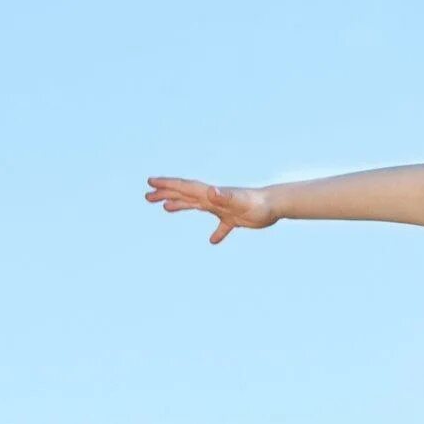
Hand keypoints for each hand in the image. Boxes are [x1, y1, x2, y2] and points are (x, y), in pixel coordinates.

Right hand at [145, 177, 276, 244]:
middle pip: (185, 195)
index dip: (167, 185)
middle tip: (147, 196)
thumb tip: (210, 192)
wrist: (276, 205)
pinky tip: (213, 241)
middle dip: (166, 194)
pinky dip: (216, 233)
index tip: (150, 182)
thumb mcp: (239, 201)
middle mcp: (214, 199)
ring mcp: (224, 208)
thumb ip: (224, 197)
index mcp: (211, 195)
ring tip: (165, 208)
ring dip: (180, 205)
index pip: (185, 188)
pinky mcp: (235, 218)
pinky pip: (221, 226)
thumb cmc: (258, 203)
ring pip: (197, 206)